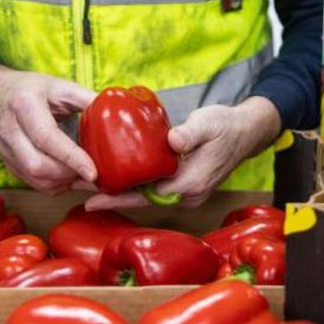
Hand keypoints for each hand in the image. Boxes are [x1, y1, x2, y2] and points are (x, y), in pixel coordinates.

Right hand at [0, 65, 96, 193]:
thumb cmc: (31, 90)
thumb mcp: (59, 86)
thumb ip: (86, 98)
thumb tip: (117, 111)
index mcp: (25, 106)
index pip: (46, 138)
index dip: (71, 157)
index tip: (93, 172)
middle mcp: (11, 130)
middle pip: (37, 165)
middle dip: (68, 174)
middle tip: (91, 170)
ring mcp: (7, 150)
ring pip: (35, 179)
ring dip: (63, 182)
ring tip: (82, 172)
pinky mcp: (9, 164)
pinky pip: (33, 183)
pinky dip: (54, 185)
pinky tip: (68, 176)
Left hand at [85, 96, 280, 208]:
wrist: (246, 132)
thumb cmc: (226, 126)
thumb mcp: (209, 123)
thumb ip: (191, 132)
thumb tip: (172, 140)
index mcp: (189, 183)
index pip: (147, 195)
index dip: (118, 197)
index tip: (92, 198)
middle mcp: (186, 194)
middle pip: (142, 200)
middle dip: (111, 197)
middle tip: (78, 190)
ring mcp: (186, 192)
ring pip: (147, 196)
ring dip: (120, 192)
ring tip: (89, 184)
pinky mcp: (184, 185)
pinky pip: (154, 189)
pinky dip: (134, 185)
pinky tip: (116, 177)